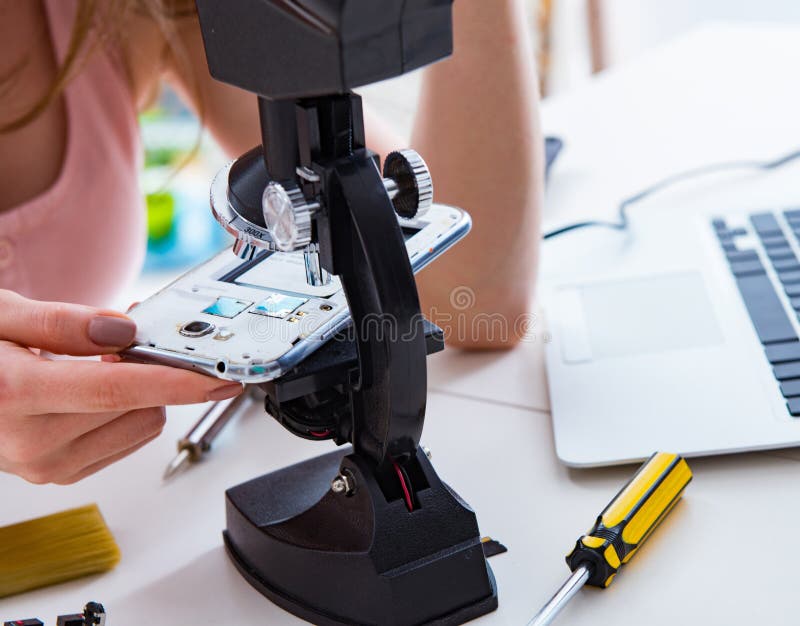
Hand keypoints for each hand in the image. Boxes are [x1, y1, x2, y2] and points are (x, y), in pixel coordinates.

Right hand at [0, 290, 242, 483]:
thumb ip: (61, 322)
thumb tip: (124, 330)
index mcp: (14, 394)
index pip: (114, 390)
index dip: (175, 381)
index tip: (219, 377)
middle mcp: (32, 442)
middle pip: (139, 407)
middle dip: (149, 370)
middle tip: (120, 341)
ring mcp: (47, 465)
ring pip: (143, 425)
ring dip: (139, 394)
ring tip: (95, 368)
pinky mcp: (61, 475)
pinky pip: (128, 440)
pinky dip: (126, 412)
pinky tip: (92, 393)